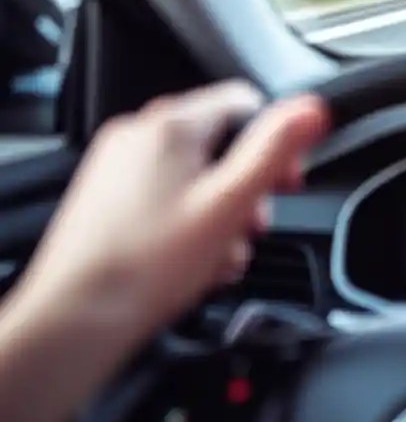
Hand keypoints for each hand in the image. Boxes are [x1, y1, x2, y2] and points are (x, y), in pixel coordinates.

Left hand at [0, 81, 327, 421]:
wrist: (78, 317)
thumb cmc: (149, 264)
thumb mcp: (231, 202)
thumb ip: (275, 150)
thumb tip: (312, 107)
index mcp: (170, 126)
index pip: (245, 104)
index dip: (277, 144)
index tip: (286, 182)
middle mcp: (138, 136)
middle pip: (221, 145)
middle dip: (247, 188)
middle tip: (252, 226)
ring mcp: (117, 167)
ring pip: (195, 176)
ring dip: (222, 212)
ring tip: (221, 252)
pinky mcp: (107, 198)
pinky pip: (166, 196)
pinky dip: (189, 222)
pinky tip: (194, 260)